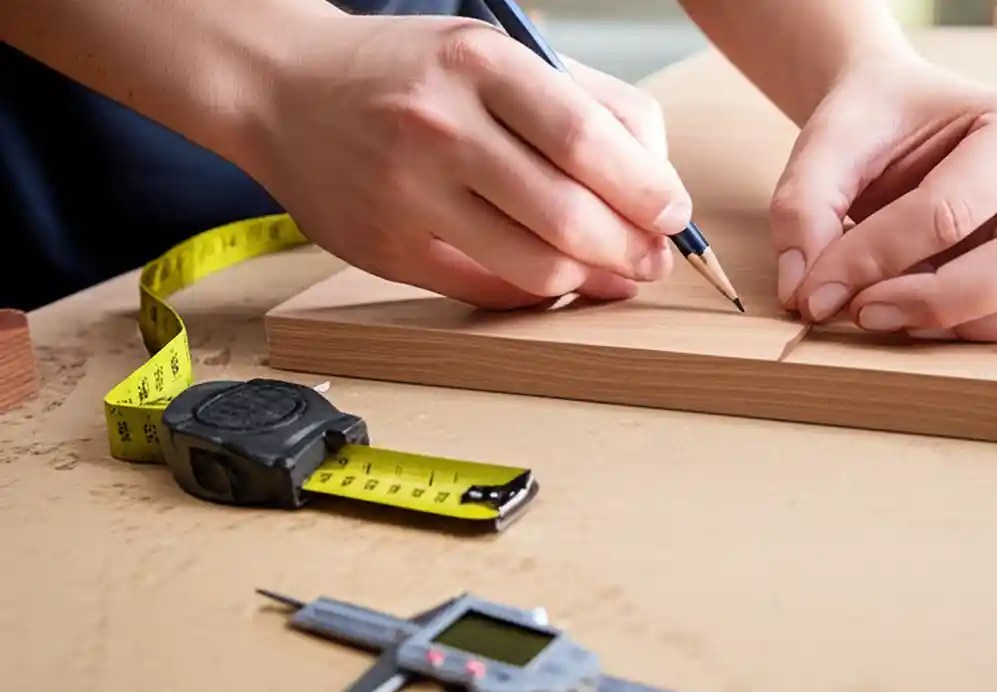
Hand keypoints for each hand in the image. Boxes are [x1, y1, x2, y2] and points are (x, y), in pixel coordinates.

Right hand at [252, 13, 688, 308]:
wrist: (285, 87)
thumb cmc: (413, 74)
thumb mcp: (499, 55)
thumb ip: (587, 105)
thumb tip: (657, 183)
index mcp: (479, 63)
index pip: (588, 140)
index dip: (648, 190)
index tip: (673, 212)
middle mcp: (438, 126)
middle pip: (568, 214)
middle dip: (632, 249)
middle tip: (654, 259)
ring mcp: (405, 193)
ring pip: (533, 265)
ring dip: (592, 280)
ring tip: (611, 272)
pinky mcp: (383, 248)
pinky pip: (485, 291)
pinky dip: (536, 294)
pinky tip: (556, 280)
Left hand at [771, 54, 996, 341]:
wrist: (900, 110)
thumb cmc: (876, 122)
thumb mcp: (826, 143)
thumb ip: (804, 208)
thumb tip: (804, 294)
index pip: (948, 212)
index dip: (873, 261)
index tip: (814, 292)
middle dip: (935, 302)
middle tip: (862, 314)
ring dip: (976, 327)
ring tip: (899, 324)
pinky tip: (941, 327)